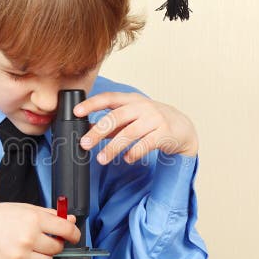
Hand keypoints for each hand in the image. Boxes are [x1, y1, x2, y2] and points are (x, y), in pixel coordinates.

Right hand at [0, 203, 79, 258]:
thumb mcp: (24, 208)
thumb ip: (49, 215)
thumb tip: (70, 220)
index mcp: (33, 220)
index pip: (66, 230)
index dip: (74, 234)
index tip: (73, 236)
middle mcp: (27, 239)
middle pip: (57, 249)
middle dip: (55, 245)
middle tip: (44, 240)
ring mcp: (19, 257)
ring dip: (43, 257)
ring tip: (30, 248)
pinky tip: (19, 255)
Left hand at [74, 92, 197, 163]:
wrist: (182, 128)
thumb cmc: (152, 121)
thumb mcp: (130, 119)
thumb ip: (111, 124)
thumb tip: (87, 129)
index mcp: (131, 100)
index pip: (108, 98)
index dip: (92, 104)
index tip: (76, 112)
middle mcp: (142, 107)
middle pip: (116, 117)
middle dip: (98, 131)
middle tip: (84, 144)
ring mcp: (155, 119)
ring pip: (130, 133)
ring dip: (113, 147)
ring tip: (101, 159)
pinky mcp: (164, 133)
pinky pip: (146, 144)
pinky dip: (135, 152)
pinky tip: (127, 159)